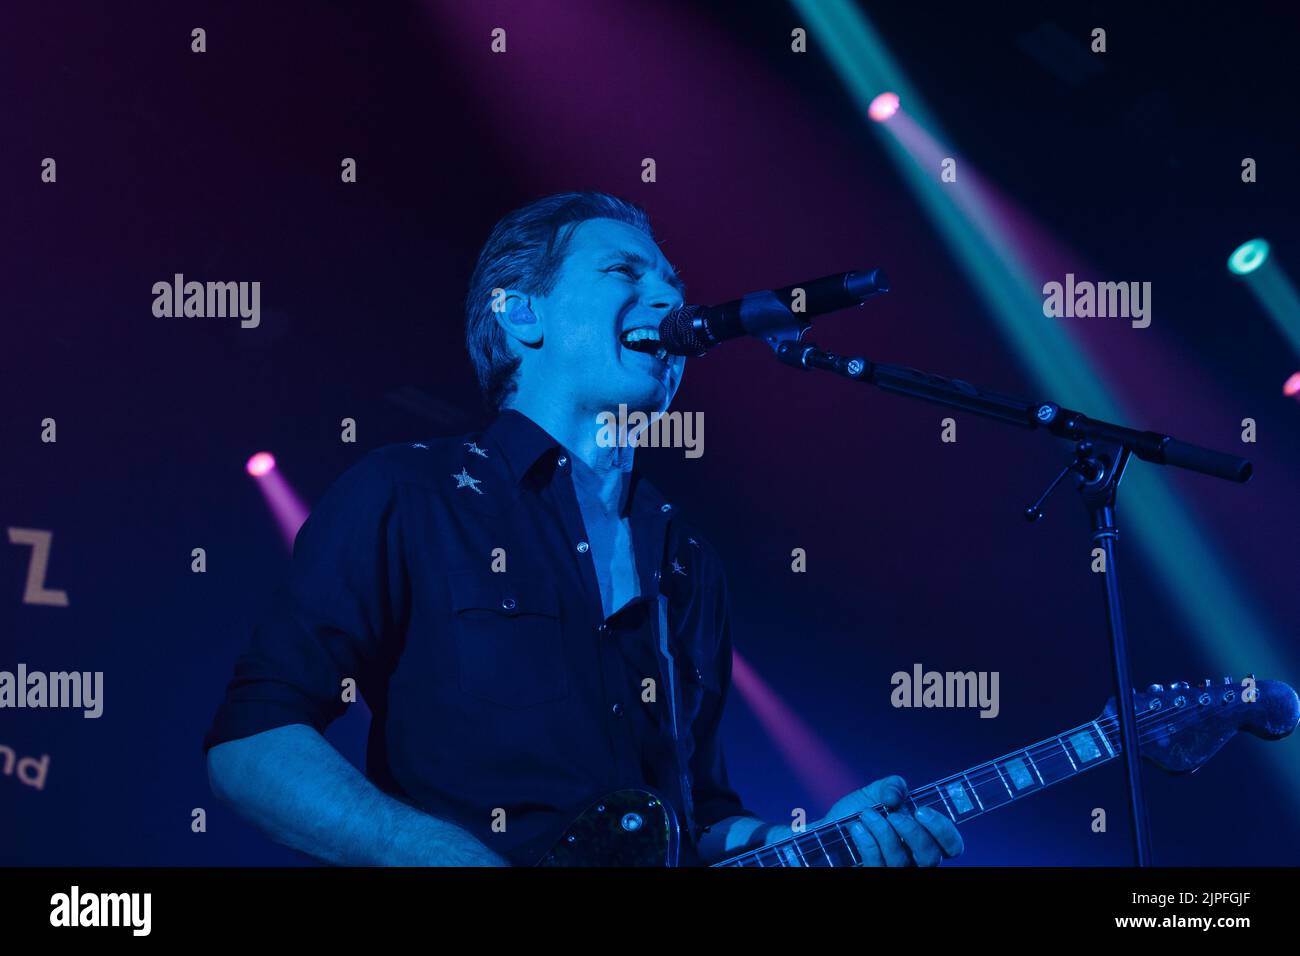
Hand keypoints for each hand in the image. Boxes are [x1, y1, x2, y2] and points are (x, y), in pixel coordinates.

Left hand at [822, 775, 962, 866]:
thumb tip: (895, 795)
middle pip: (931, 858)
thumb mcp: (874, 793)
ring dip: (883, 832)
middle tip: (893, 815)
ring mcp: (894, 870)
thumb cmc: (856, 814)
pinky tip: (857, 827)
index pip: (952, 846)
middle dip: (912, 833)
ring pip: (901, 861)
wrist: (827, 829)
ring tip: (866, 815)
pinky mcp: (873, 873)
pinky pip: (877, 865)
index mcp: (923, 840)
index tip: (921, 810)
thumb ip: (891, 786)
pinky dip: (868, 843)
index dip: (943, 830)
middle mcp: (914, 860)